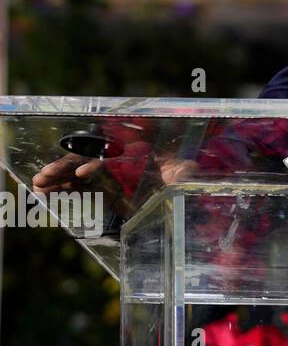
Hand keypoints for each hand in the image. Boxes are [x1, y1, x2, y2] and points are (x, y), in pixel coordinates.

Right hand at [32, 151, 196, 217]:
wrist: (186, 186)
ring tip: (38, 184)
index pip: (113, 158)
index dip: (98, 165)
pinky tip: (47, 193)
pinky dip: (66, 190)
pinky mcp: (108, 191)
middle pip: (88, 161)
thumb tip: (189, 170)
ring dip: (59, 178)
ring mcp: (112, 176)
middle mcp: (120, 161)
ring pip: (79, 174)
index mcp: (137, 152)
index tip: (84, 173)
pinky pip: (82, 189)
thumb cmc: (185, 176)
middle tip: (43, 176)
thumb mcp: (186, 173)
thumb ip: (185, 173)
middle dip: (66, 168)